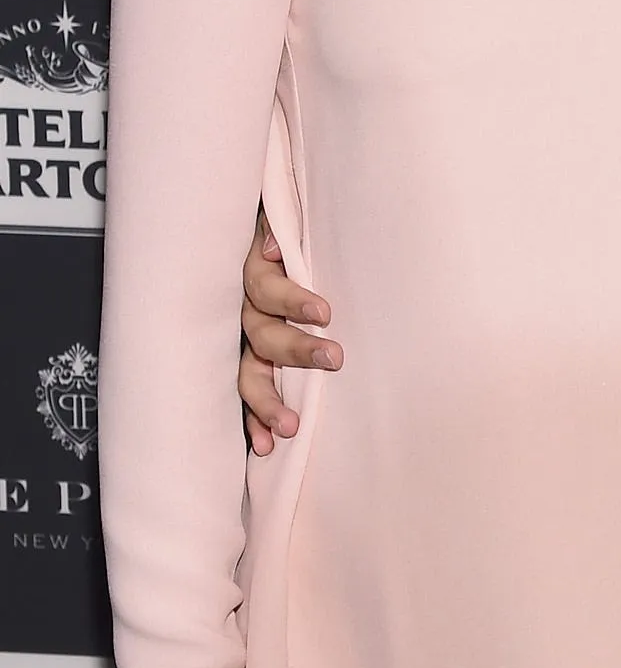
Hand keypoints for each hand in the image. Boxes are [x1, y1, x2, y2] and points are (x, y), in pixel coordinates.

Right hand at [240, 211, 340, 454]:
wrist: (260, 250)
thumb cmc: (285, 240)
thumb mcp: (278, 221)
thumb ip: (274, 228)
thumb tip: (273, 249)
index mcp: (252, 275)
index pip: (265, 287)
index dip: (292, 299)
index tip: (324, 312)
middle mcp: (241, 313)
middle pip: (261, 333)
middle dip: (296, 349)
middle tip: (333, 358)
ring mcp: (240, 344)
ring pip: (247, 373)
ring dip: (267, 401)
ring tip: (291, 427)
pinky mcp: (244, 368)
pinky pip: (241, 398)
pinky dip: (252, 422)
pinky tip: (266, 446)